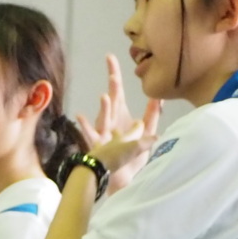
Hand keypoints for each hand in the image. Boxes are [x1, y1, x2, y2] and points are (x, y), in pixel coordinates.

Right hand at [77, 54, 162, 180]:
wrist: (118, 180)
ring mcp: (103, 134)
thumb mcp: (144, 135)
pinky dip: (84, 127)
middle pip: (112, 101)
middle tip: (113, 70)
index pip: (118, 94)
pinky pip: (90, 136)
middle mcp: (109, 122)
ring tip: (106, 96)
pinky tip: (79, 117)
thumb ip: (150, 117)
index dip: (115, 76)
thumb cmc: (129, 158)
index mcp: (119, 117)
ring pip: (104, 117)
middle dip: (113, 87)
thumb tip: (158, 99)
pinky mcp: (98, 146)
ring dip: (105, 107)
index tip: (110, 58)